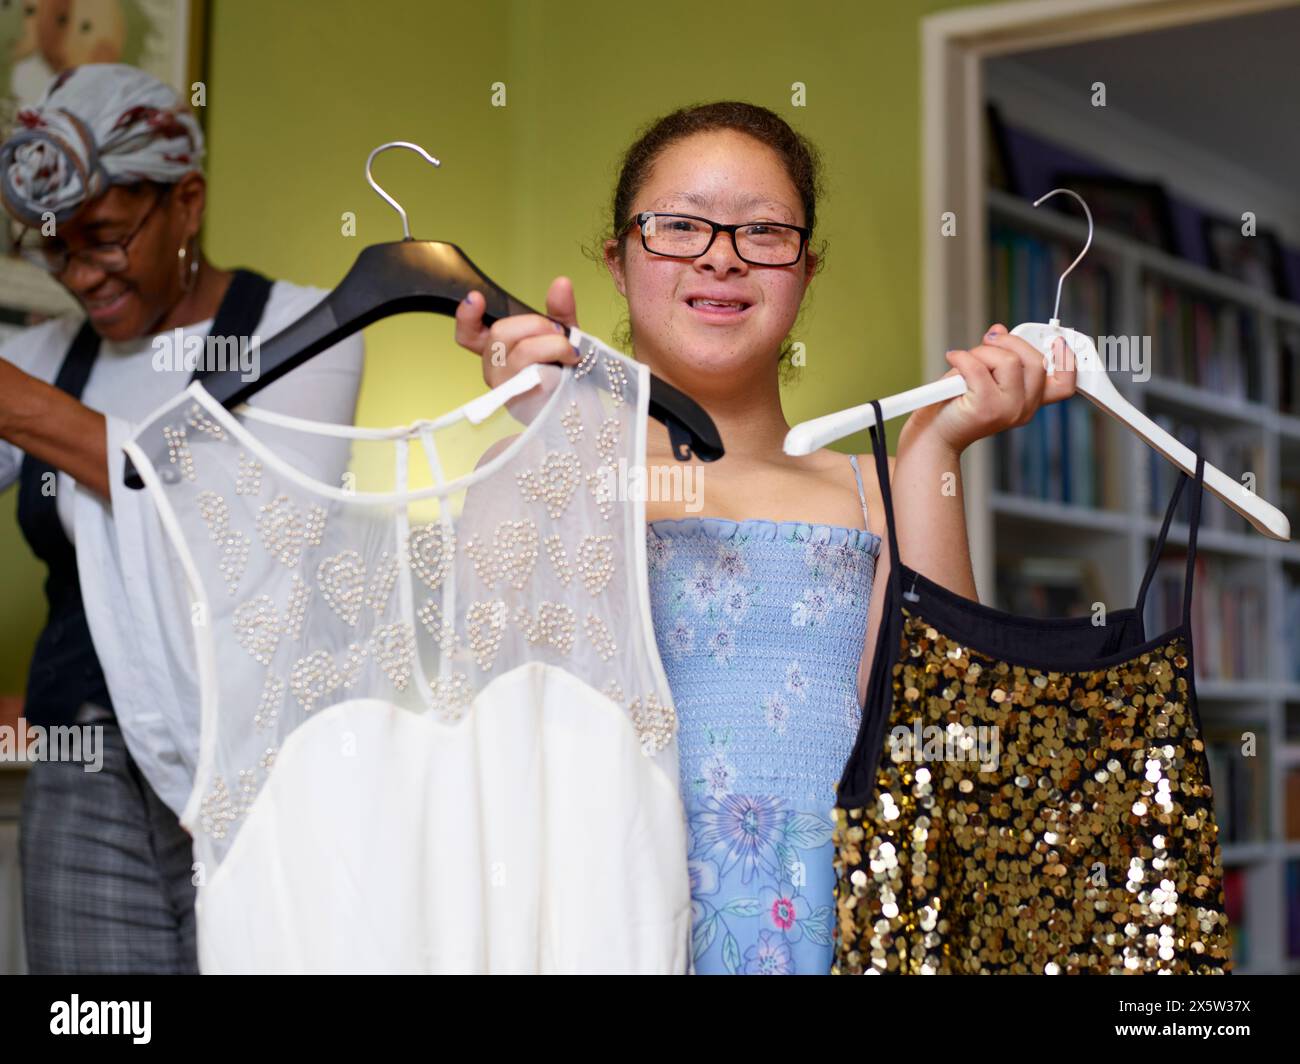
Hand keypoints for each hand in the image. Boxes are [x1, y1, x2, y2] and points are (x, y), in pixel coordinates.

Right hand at [454, 276, 581, 423]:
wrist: (577, 405)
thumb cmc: (562, 370)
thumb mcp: (561, 333)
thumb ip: (559, 310)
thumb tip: (561, 282)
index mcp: (498, 350)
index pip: (468, 335)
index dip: (465, 317)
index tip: (474, 298)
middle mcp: (494, 367)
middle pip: (499, 333)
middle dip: (534, 324)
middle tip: (559, 331)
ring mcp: (504, 385)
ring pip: (519, 351)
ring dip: (551, 344)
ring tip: (571, 351)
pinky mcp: (519, 398)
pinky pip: (532, 371)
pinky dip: (554, 356)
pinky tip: (570, 361)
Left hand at [899, 322, 1077, 455]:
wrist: (934, 434)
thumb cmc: (956, 403)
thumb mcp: (984, 374)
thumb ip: (999, 356)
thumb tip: (1001, 331)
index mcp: (1029, 401)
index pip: (1063, 384)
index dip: (1068, 360)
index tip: (1058, 340)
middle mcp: (1024, 408)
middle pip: (1036, 361)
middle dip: (1009, 342)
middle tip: (988, 341)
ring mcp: (1008, 410)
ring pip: (1009, 361)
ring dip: (981, 352)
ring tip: (964, 361)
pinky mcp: (986, 408)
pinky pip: (977, 367)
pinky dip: (961, 357)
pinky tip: (953, 358)